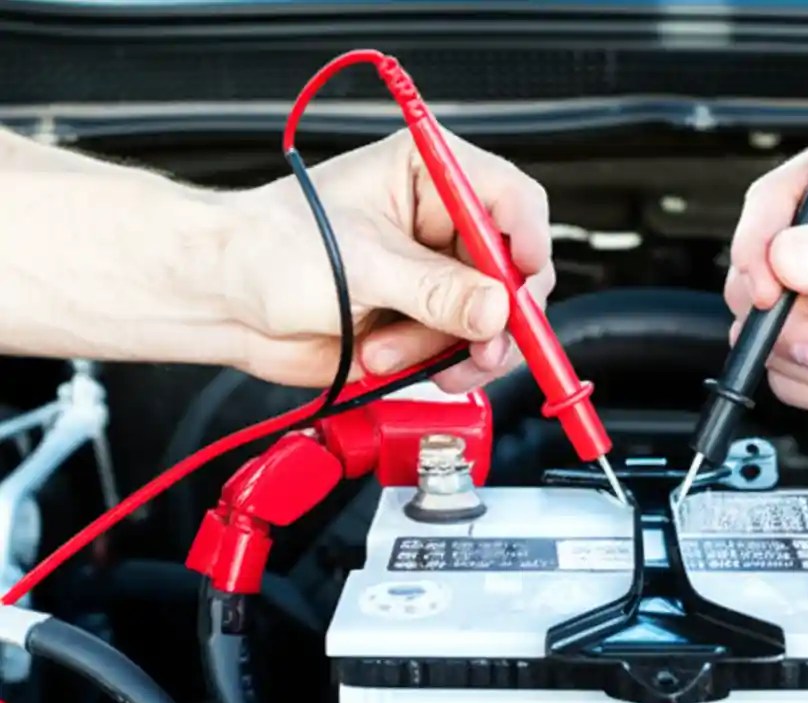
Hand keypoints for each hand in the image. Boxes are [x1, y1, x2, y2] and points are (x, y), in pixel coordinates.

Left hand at [224, 128, 552, 392]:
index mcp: (427, 174)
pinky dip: (440, 365)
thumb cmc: (268, 251)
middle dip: (495, 314)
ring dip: (452, 347)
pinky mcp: (426, 319)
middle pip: (514, 268)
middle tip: (479, 342)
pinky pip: (467, 349)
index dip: (526, 240)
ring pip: (495, 319)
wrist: (224, 302)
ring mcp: (436, 274)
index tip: (520, 284)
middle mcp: (439, 222)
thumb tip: (496, 310)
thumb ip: (435, 291)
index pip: (509, 197)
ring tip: (393, 349)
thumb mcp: (360, 265)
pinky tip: (394, 359)